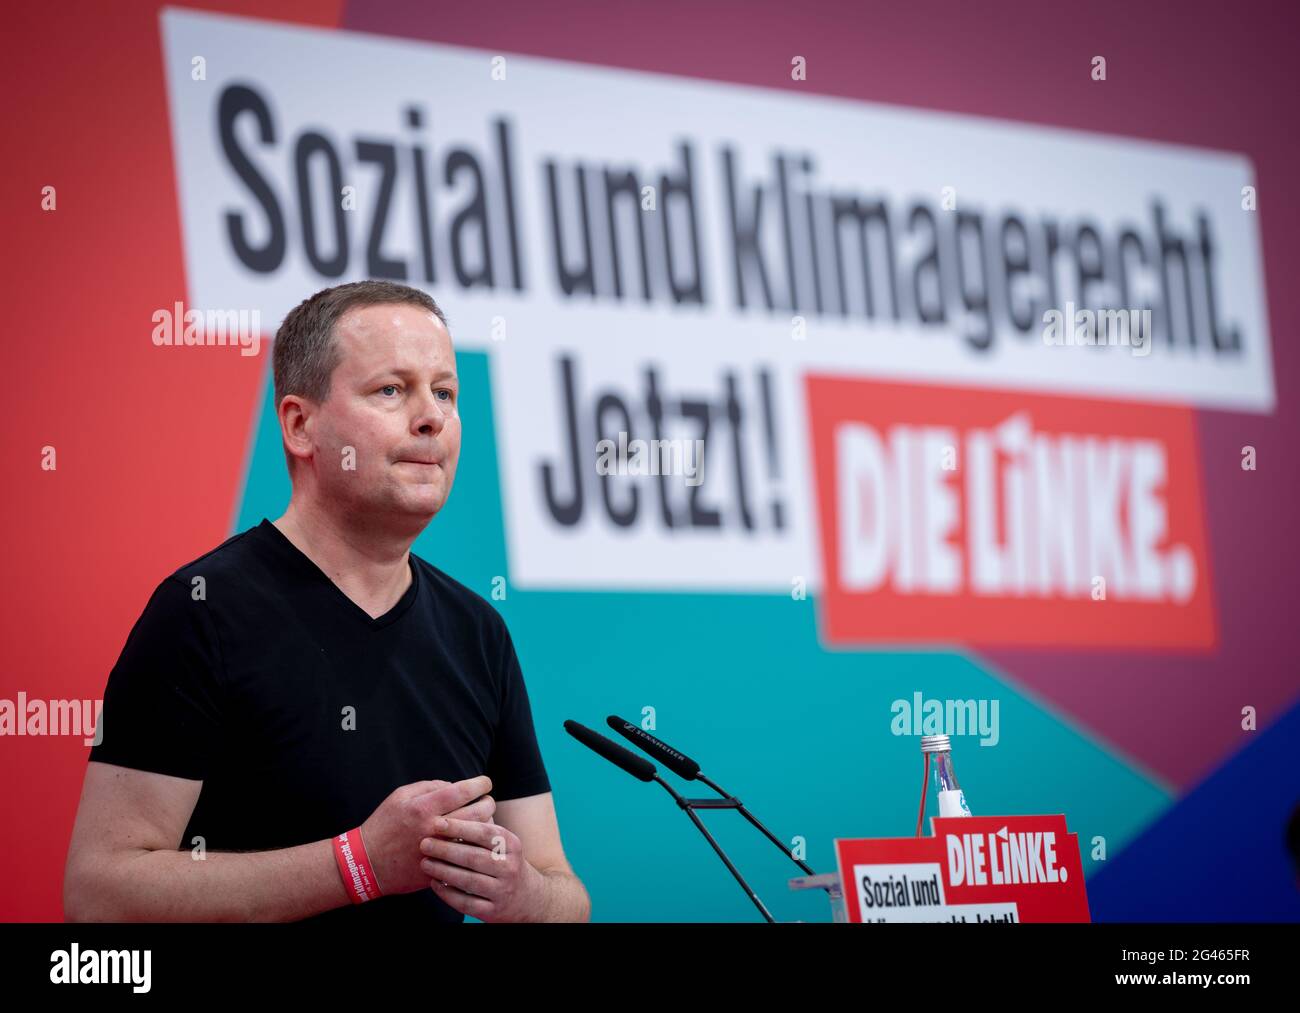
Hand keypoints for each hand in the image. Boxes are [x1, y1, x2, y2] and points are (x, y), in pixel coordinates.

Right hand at [356, 776, 493, 896]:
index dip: (479, 784)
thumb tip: (454, 785)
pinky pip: (465, 855)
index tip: (486, 782)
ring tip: (485, 819)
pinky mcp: (439, 868)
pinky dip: (474, 845)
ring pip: (476, 836)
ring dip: (486, 825)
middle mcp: (433, 829)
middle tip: (488, 800)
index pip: (462, 791)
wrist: (366, 863)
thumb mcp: (399, 796)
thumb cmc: (384, 824)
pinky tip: (474, 839)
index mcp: (423, 808)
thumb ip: (429, 786)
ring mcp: (438, 851)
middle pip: (477, 814)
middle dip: (489, 803)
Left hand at [419, 816, 544, 921]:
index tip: (437, 822)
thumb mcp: (502, 844)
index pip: (484, 833)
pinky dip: (447, 893)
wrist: (527, 897)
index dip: (460, 827)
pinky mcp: (493, 911)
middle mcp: (509, 867)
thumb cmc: (504, 862)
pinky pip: (466, 903)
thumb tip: (449, 812)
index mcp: (511, 845)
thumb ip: (481, 830)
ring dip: (443, 871)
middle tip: (424, 843)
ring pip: (468, 880)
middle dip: (446, 849)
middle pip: (474, 857)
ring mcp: (502, 891)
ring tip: (425, 862)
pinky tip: (435, 884)